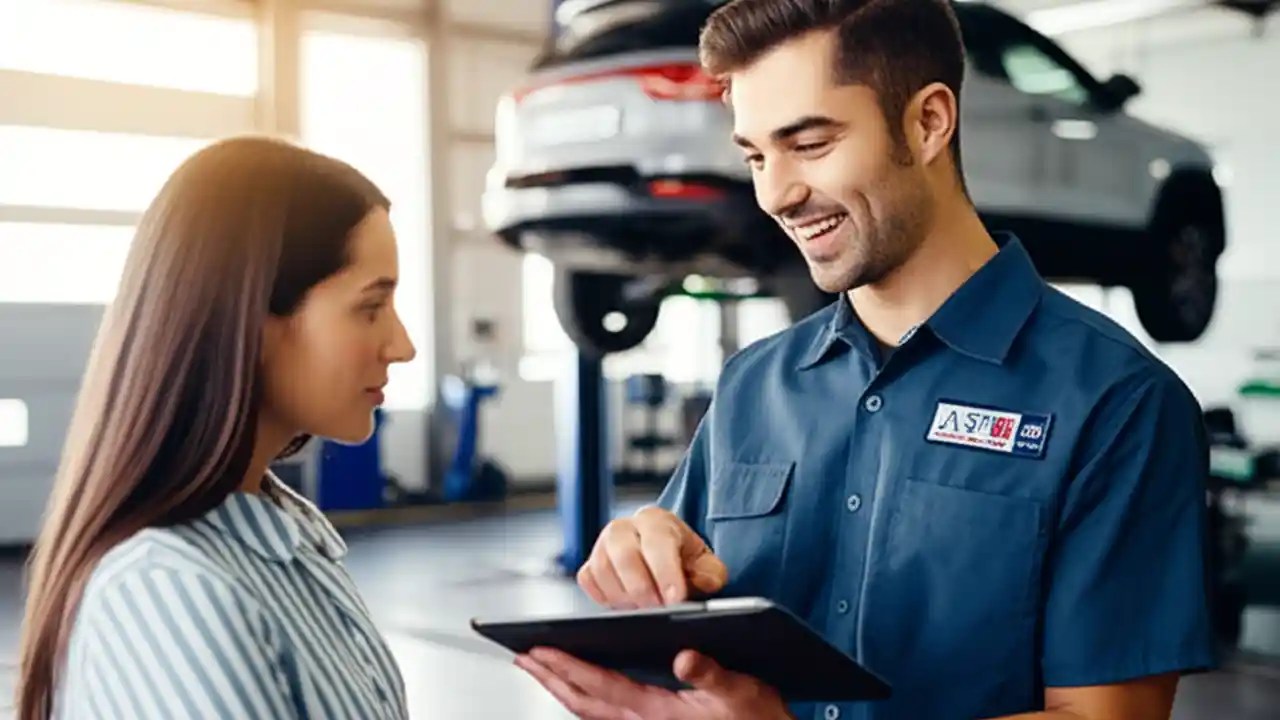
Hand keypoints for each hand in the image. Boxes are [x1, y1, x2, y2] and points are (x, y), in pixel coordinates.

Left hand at [515, 647, 790, 719]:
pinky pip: (604, 717)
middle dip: (550, 678)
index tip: (538, 650)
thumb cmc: (758, 719)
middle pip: (583, 703)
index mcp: (659, 712)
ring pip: (589, 713)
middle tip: (520, 657)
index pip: (601, 686)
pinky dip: (583, 700)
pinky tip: (578, 687)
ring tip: (538, 667)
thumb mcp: (742, 690)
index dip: (568, 666)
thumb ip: (711, 674)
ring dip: (560, 689)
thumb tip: (682, 657)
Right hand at [579, 507, 727, 607]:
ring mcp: (602, 545)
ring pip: (602, 568)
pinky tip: (625, 606)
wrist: (666, 560)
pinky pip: (588, 580)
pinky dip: (604, 597)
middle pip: (624, 554)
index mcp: (657, 521)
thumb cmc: (684, 562)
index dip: (665, 572)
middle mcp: (625, 528)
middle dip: (642, 589)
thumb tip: (702, 583)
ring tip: (643, 611)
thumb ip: (710, 574)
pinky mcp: (590, 564)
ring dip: (623, 596)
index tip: (674, 599)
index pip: (658, 542)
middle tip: (658, 612)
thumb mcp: (707, 566)